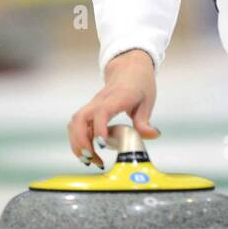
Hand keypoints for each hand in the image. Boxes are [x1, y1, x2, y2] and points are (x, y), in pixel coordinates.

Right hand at [67, 49, 160, 167]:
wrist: (129, 68)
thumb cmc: (139, 84)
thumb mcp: (147, 101)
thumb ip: (145, 121)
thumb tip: (152, 135)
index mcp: (117, 98)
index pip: (102, 112)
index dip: (99, 128)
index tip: (102, 144)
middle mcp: (100, 101)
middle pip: (80, 119)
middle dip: (82, 141)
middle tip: (92, 159)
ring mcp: (92, 105)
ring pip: (75, 123)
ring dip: (77, 143)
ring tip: (89, 159)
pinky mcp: (90, 111)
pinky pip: (77, 125)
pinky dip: (77, 140)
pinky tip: (88, 152)